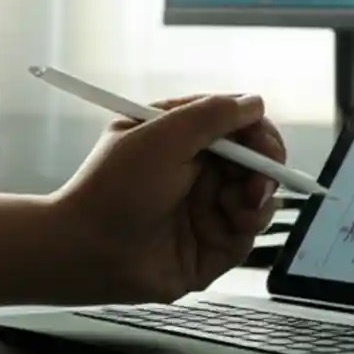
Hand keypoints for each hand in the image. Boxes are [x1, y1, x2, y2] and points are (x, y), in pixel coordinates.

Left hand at [51, 94, 283, 302]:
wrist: (87, 250)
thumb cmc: (112, 189)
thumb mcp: (162, 136)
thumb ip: (211, 115)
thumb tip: (255, 103)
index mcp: (181, 137)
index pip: (235, 124)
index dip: (256, 129)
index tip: (263, 139)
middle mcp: (197, 172)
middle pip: (255, 160)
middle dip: (266, 163)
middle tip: (263, 174)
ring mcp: (205, 210)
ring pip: (258, 196)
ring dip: (259, 196)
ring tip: (241, 203)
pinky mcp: (211, 247)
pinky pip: (249, 233)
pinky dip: (250, 224)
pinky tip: (233, 222)